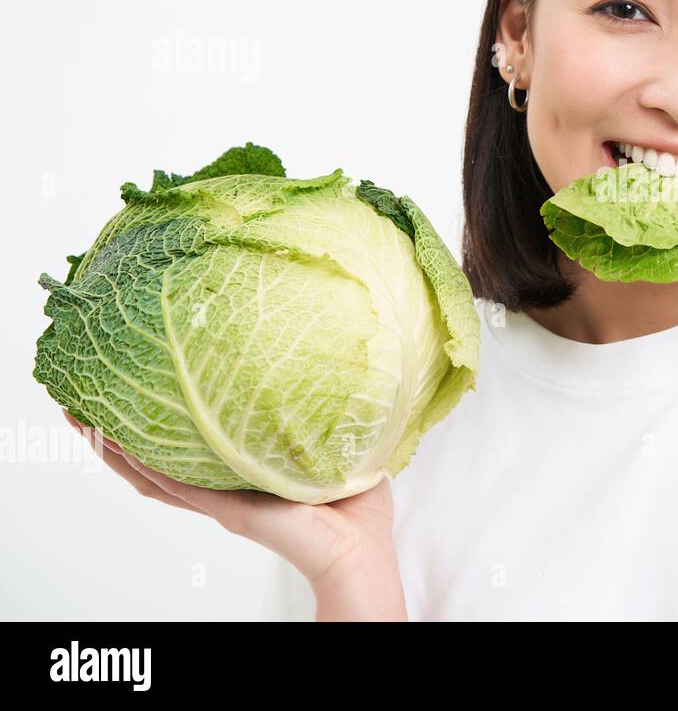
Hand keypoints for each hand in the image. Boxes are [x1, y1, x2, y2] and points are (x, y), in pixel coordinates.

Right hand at [61, 409, 395, 590]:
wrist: (360, 550)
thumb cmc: (357, 510)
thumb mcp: (340, 448)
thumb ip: (328, 415)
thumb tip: (340, 365)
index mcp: (245, 471)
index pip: (189, 448)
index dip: (160, 421)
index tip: (138, 384)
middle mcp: (224, 486)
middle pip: (155, 460)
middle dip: (117, 433)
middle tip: (82, 402)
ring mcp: (220, 499)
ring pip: (150, 474)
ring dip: (113, 448)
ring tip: (78, 418)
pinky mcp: (226, 509)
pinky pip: (174, 486)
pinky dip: (141, 466)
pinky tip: (116, 444)